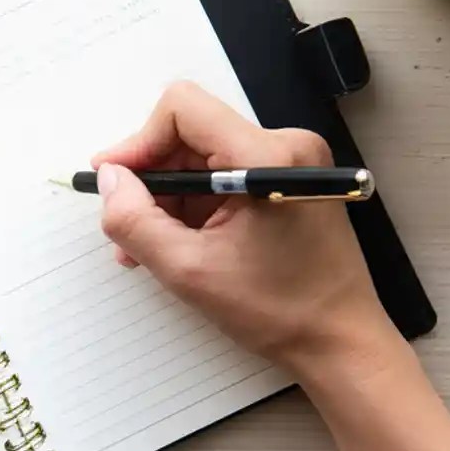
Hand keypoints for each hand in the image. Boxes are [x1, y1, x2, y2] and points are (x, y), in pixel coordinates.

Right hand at [92, 81, 399, 374]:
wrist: (340, 341)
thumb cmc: (279, 311)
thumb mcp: (188, 270)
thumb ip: (135, 220)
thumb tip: (108, 180)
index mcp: (267, 156)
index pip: (182, 109)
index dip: (139, 142)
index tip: (115, 181)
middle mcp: (285, 145)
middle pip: (191, 133)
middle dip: (152, 178)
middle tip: (126, 224)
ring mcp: (292, 161)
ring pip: (204, 157)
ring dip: (170, 197)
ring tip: (148, 246)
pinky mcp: (291, 180)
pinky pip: (226, 174)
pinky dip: (196, 205)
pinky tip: (180, 242)